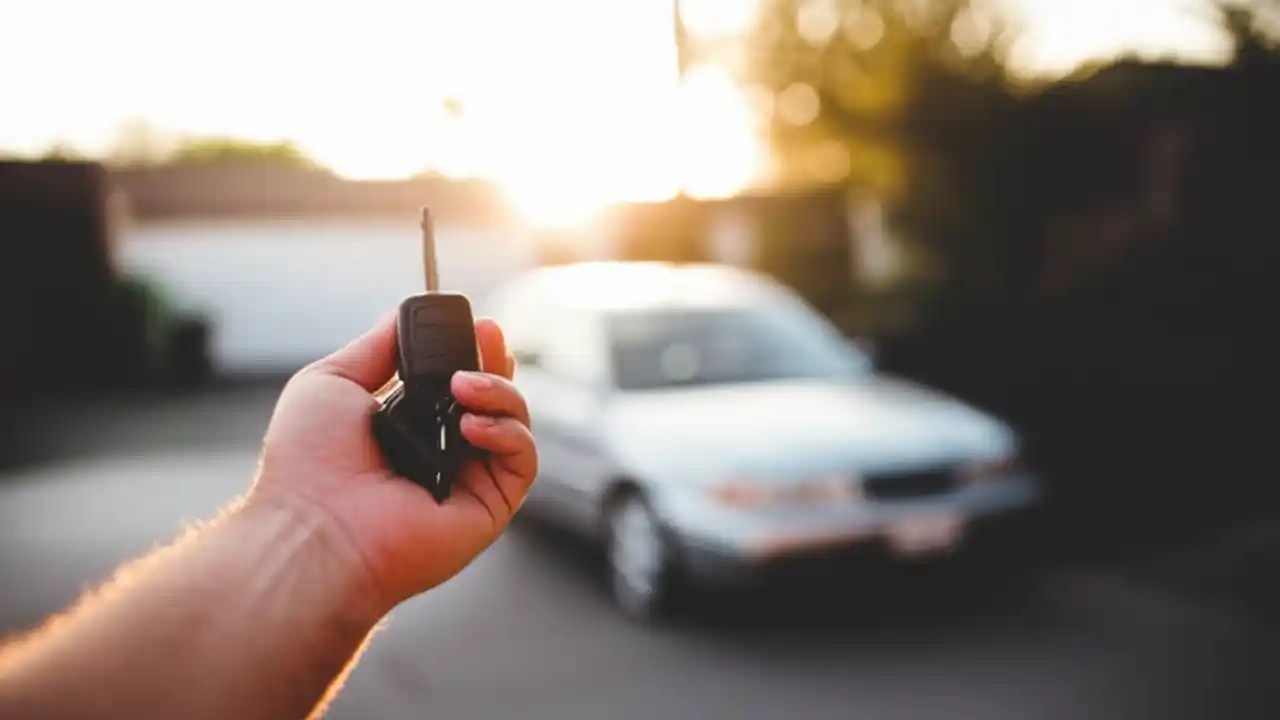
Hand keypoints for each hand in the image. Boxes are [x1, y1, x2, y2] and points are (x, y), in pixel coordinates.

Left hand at [251, 314, 536, 608]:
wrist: (311, 528)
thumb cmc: (307, 466)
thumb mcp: (332, 380)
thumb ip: (376, 346)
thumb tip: (404, 315)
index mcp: (406, 426)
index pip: (457, 382)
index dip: (472, 352)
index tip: (476, 326)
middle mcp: (440, 454)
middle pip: (495, 398)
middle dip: (497, 363)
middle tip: (489, 337)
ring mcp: (466, 482)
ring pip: (515, 423)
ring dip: (500, 391)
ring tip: (463, 386)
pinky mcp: (487, 508)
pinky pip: (523, 461)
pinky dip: (509, 432)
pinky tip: (472, 424)